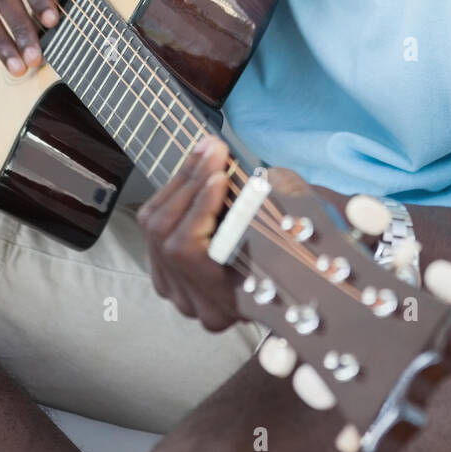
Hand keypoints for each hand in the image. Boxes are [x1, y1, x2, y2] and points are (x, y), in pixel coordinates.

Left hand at [137, 136, 324, 331]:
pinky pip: (154, 226)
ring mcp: (174, 290)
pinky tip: (194, 171)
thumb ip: (286, 209)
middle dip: (191, 183)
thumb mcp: (297, 235)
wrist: (285, 285)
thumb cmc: (294, 257)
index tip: (220, 176)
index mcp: (227, 304)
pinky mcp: (164, 272)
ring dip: (182, 181)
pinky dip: (173, 192)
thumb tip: (270, 179)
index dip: (199, 210)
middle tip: (214, 148)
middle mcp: (194, 303)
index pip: (189, 252)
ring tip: (208, 151)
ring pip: (156, 227)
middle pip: (168, 235)